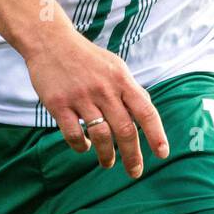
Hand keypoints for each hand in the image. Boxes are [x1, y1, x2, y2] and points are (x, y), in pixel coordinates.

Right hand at [25, 27, 169, 177]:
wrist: (51, 42)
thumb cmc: (87, 58)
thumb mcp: (115, 66)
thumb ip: (130, 89)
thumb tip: (147, 112)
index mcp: (121, 79)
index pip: (145, 110)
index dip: (156, 134)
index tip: (162, 154)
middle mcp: (104, 88)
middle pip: (125, 129)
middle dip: (132, 155)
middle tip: (135, 172)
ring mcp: (81, 97)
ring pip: (101, 136)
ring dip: (107, 155)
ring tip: (108, 163)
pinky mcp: (59, 104)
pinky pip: (74, 135)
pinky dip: (81, 146)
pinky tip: (85, 147)